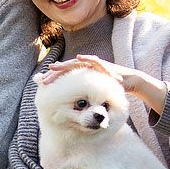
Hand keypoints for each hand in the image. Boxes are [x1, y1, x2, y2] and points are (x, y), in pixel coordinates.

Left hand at [40, 55, 166, 114]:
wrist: (128, 81)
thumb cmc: (110, 88)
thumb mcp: (94, 95)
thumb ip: (85, 99)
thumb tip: (75, 111)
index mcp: (81, 76)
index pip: (64, 77)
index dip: (53, 80)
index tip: (41, 85)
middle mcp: (85, 68)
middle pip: (66, 70)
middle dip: (54, 74)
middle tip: (43, 80)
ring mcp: (93, 65)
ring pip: (76, 64)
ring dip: (65, 66)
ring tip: (54, 67)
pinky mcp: (103, 64)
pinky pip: (94, 60)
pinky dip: (87, 59)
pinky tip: (79, 58)